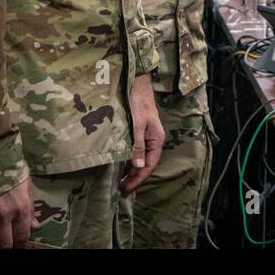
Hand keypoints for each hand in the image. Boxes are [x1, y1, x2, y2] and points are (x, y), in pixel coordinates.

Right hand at [0, 177, 34, 248]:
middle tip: (4, 248)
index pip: (22, 237)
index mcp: (21, 208)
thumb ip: (31, 209)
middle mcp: (5, 215)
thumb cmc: (11, 171)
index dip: (20, 246)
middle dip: (5, 249)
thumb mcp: (27, 187)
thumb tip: (36, 226)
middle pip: (4, 244)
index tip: (18, 248)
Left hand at [120, 74, 163, 195]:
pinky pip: (134, 151)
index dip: (137, 179)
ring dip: (130, 171)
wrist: (135, 83)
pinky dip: (127, 161)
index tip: (125, 190)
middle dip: (133, 178)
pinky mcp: (137, 132)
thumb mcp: (137, 124)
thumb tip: (138, 166)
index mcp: (156, 139)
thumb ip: (137, 145)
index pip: (149, 165)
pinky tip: (119, 167)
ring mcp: (145, 136)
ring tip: (118, 183)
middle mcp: (152, 140)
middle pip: (145, 164)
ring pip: (139, 159)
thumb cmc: (137, 102)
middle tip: (120, 191)